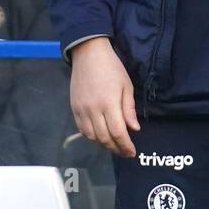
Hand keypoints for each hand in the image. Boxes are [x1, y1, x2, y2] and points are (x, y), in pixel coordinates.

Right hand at [69, 37, 139, 157]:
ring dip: (103, 144)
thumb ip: (129, 109)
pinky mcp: (74, 109)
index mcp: (109, 104)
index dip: (125, 145)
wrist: (88, 55)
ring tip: (114, 145)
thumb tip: (134, 129)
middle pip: (104, 138)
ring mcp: (81, 110)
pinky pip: (82, 129)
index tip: (132, 152)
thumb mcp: (126, 86)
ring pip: (92, 136)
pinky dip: (92, 137)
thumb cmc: (112, 68)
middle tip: (125, 152)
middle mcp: (93, 110)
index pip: (118, 132)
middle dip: (115, 148)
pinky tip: (100, 136)